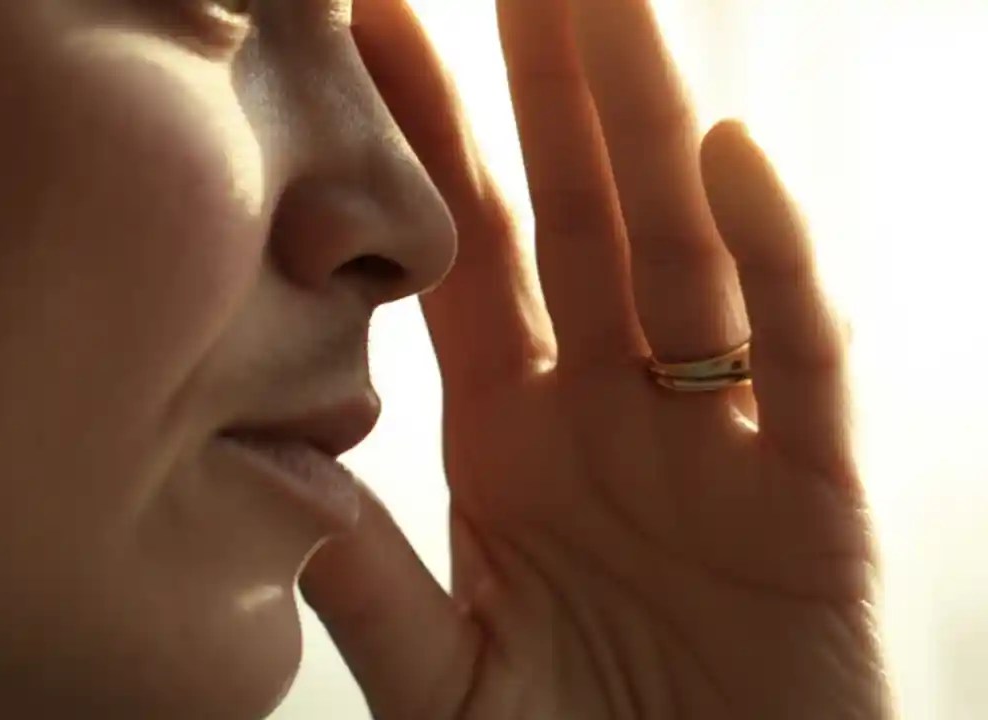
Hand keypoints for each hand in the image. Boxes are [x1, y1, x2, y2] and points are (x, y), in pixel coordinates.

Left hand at [299, 0, 891, 717]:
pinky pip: (795, 351)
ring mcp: (711, 437)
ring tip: (606, 2)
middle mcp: (608, 414)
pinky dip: (773, 254)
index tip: (375, 32)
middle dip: (544, 92)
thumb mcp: (445, 682)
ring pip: (682, 249)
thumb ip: (366, 581)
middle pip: (577, 218)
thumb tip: (272, 476)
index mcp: (511, 444)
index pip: (466, 263)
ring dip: (647, 123)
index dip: (425, 147)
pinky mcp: (809, 490)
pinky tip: (727, 155)